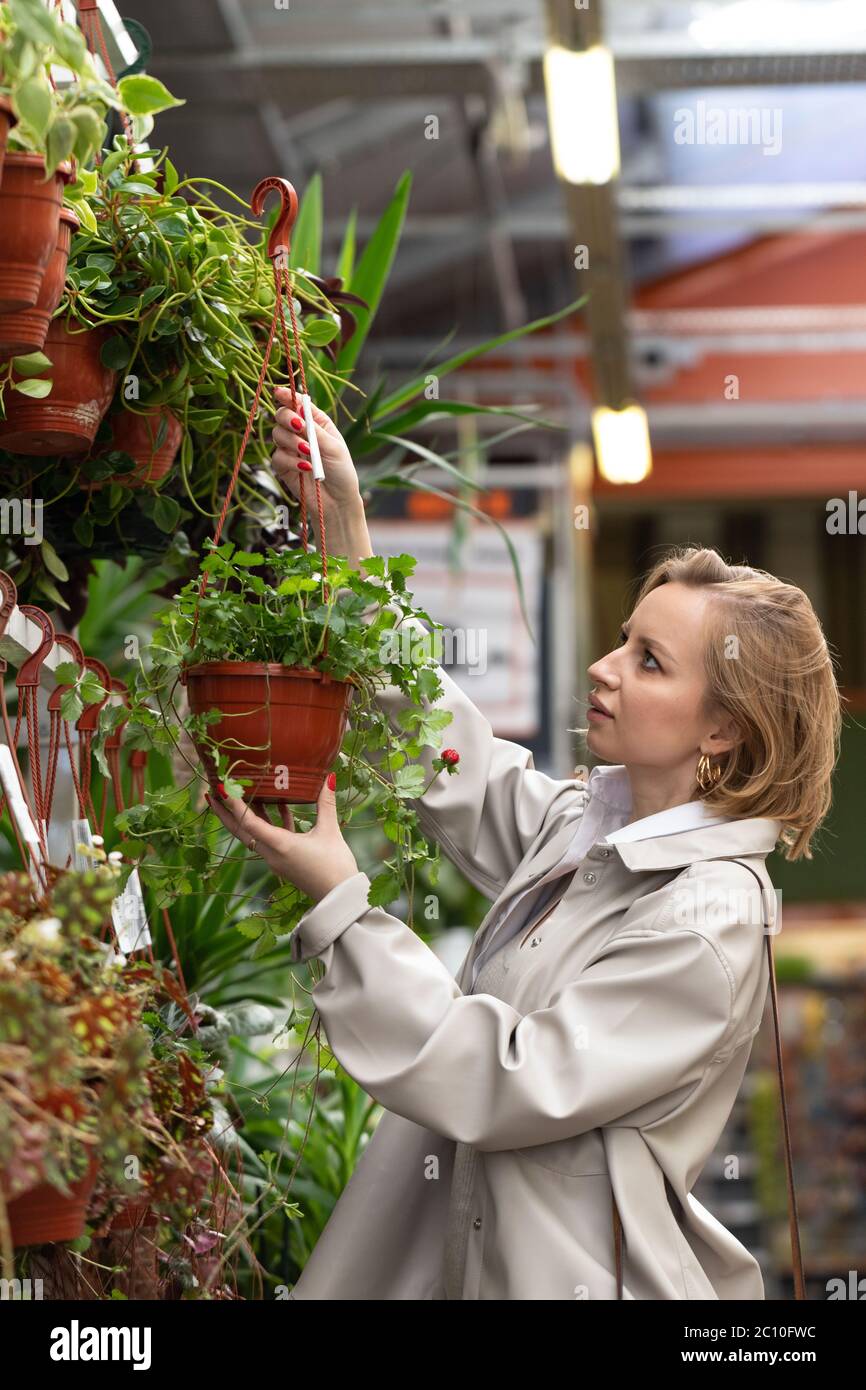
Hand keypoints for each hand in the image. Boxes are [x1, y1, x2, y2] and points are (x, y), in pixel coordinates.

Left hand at [205, 773, 358, 904]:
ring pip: (254, 834)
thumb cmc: (335, 867)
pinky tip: (278, 805)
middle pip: (240, 831)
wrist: (339, 898)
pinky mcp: (284, 861)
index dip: (233, 804)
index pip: (248, 822)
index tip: (220, 788)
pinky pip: (269, 838)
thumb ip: (326, 803)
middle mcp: (271, 853)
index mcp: (279, 845)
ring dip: (245, 815)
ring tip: (238, 794)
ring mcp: (276, 859)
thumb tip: (328, 776)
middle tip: (212, 792)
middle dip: (225, 812)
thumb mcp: (330, 832)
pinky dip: (269, 822)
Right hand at [271, 387, 362, 513]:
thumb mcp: (334, 447)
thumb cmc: (341, 471)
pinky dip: (290, 461)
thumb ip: (314, 429)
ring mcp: (290, 449)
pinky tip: (305, 468)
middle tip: (299, 427)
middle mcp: (300, 432)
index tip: (279, 392)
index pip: (298, 403)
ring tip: (309, 454)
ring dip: (292, 442)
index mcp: (316, 422)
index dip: (287, 395)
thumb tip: (299, 410)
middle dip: (287, 418)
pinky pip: (277, 457)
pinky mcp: (283, 466)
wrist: (337, 502)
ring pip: (277, 434)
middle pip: (282, 415)